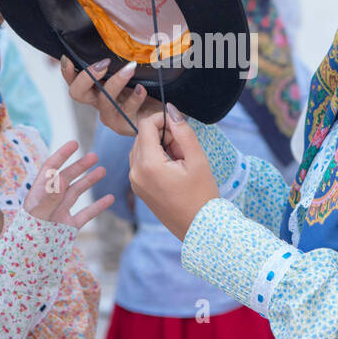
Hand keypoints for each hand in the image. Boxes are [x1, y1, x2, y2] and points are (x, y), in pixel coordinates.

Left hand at [24, 140, 114, 229]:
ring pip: (77, 193)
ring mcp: (60, 213)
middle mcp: (50, 201)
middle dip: (79, 166)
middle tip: (94, 156)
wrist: (27, 259)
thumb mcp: (37, 212)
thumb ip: (48, 195)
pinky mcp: (68, 227)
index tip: (74, 143)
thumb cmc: (28, 234)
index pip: (50, 168)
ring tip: (102, 170)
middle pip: (66, 178)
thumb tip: (62, 178)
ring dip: (89, 181)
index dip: (62, 155)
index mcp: (38, 193)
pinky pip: (86, 214)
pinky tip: (110, 198)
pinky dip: (98, 206)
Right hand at [60, 55, 161, 136]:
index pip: (73, 81)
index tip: (68, 58)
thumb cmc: (144, 92)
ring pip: (105, 101)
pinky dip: (135, 97)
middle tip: (104, 63)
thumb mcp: (127, 74)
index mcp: (95, 91)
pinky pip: (127, 110)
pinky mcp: (126, 125)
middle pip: (77, 93)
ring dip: (117, 82)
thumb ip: (117, 62)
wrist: (161, 116)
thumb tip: (114, 35)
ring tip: (131, 68)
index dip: (66, 71)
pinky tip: (142, 89)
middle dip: (86, 76)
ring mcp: (111, 116)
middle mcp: (98, 104)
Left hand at [129, 104, 218, 240]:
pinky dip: (156, 158)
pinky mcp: (138, 188)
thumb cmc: (202, 196)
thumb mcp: (197, 160)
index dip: (162, 119)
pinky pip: (141, 163)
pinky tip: (174, 169)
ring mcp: (135, 182)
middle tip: (184, 149)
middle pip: (142, 136)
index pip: (146, 125)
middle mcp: (135, 173)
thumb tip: (171, 110)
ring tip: (181, 160)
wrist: (200, 229)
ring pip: (141, 148)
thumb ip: (183, 132)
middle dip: (163, 135)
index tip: (180, 127)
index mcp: (148, 165)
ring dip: (159, 146)